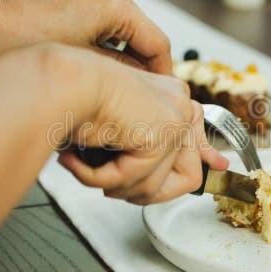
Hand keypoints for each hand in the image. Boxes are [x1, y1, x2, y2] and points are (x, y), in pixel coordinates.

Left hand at [0, 0, 171, 73]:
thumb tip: (143, 80)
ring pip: (120, 18)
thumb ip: (122, 71)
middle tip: (130, 87)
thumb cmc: (20, 42)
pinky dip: (99, 28)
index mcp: (114, 1)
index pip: (155, 41)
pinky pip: (99, 6)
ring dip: (117, 43)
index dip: (160, 71)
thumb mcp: (80, 64)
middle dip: (137, 57)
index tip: (159, 92)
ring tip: (101, 69)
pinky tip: (82, 48)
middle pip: (139, 28)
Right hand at [55, 48, 227, 203]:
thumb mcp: (120, 129)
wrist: (57, 82)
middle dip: (144, 189)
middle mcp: (179, 102)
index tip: (213, 168)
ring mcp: (174, 117)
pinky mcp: (162, 132)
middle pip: (187, 176)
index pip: (197, 139)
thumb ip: (158, 151)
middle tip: (108, 183)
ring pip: (155, 187)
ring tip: (86, 168)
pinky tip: (77, 163)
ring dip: (114, 186)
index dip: (199, 162)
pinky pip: (134, 182)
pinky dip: (97, 179)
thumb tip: (204, 169)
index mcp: (171, 96)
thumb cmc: (75, 97)